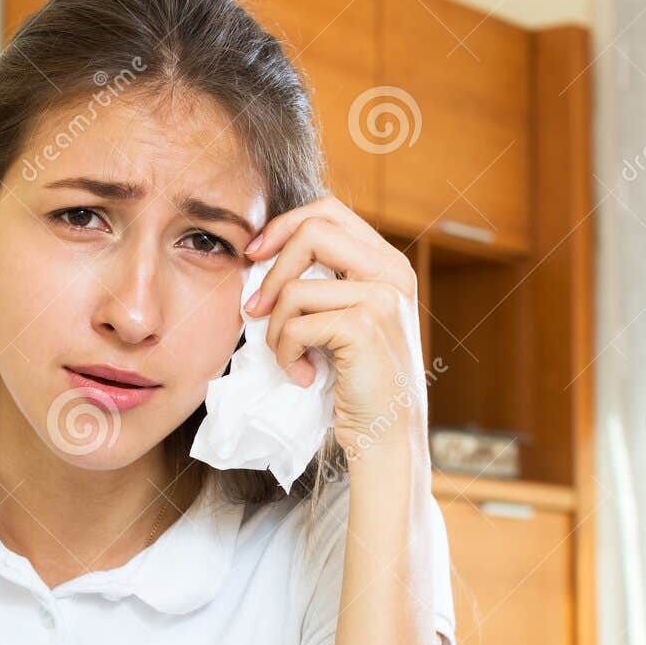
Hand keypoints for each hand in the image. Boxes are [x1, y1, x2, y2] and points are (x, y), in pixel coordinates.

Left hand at [242, 197, 427, 461]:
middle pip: (312, 232)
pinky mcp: (365, 327)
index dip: (283, 226)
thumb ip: (321, 284)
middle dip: (271, 272)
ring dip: (275, 330)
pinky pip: (297, 326)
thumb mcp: (341, 320)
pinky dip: (286, 354)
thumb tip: (260, 258)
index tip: (253, 256)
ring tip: (289, 358)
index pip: (328, 211)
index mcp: (387, 262)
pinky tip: (303, 375)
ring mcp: (382, 297)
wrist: (386, 432)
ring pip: (295, 289)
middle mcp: (392, 271)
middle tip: (254, 310)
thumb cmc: (355, 380)